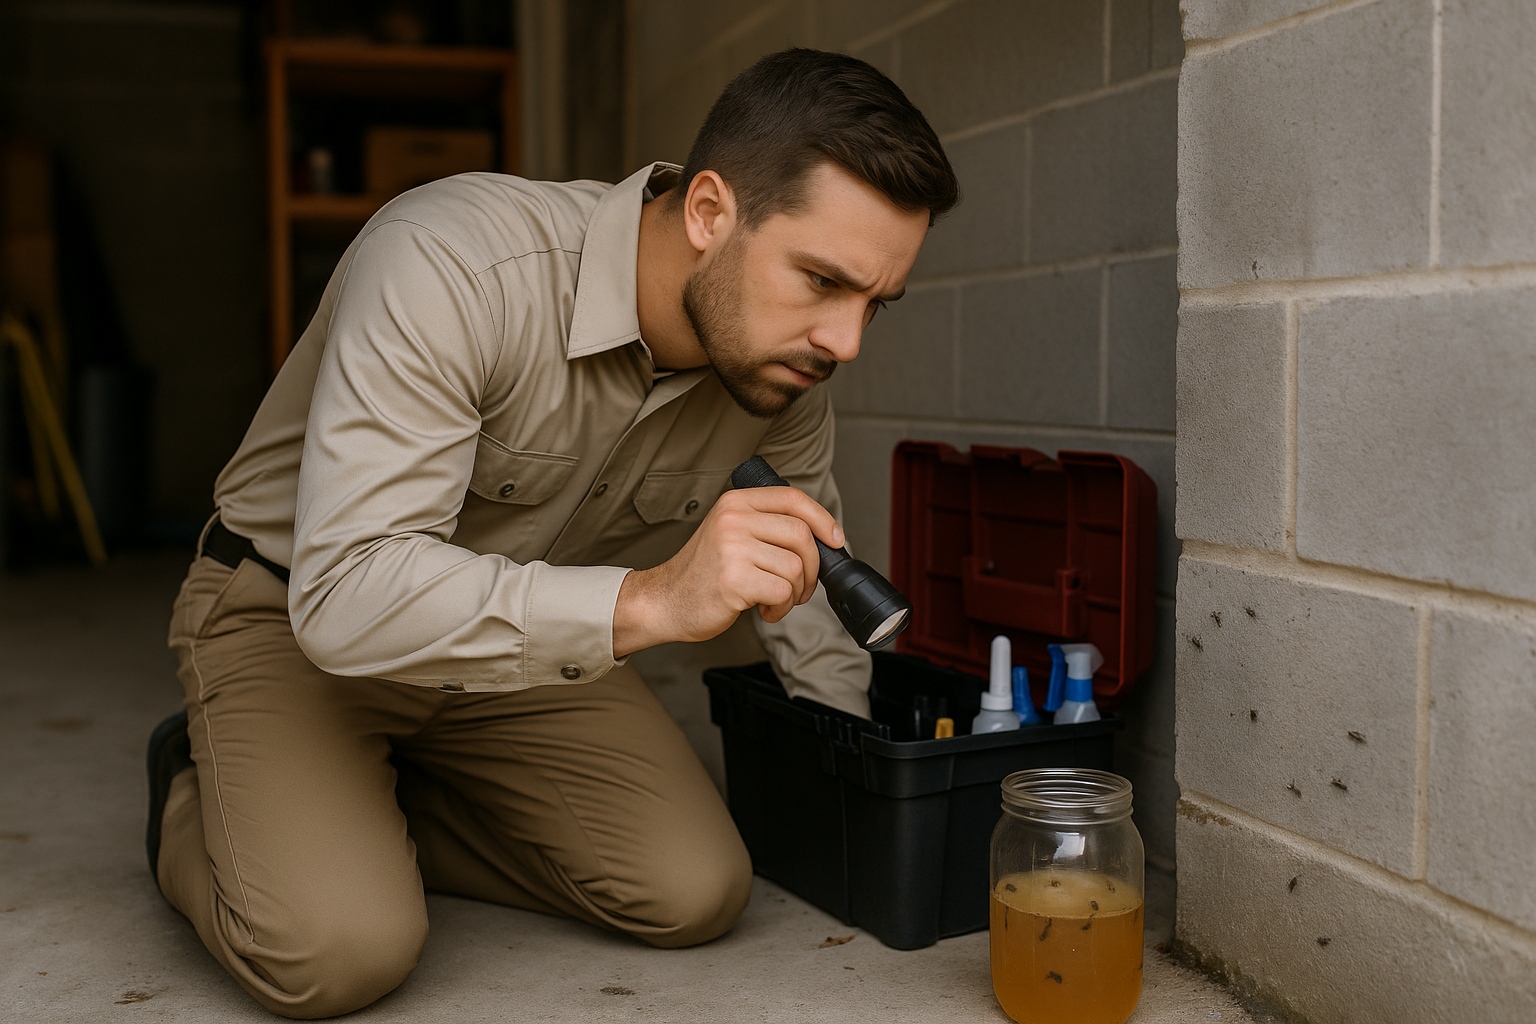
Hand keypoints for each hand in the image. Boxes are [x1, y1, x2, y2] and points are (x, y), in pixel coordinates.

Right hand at [612, 486, 843, 657]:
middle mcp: (734, 519)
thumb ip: (767, 527)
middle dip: (812, 567)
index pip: (793, 499)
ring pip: (795, 567)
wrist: (664, 601)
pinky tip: (764, 610)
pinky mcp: (734, 579)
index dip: (823, 519)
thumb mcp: (731, 534)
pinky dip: (781, 608)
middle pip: (802, 535)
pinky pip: (782, 591)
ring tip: (775, 600)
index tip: (836, 540)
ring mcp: (732, 548)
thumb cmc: (703, 573)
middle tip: (799, 586)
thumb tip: (822, 539)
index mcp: (736, 503)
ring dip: (795, 592)